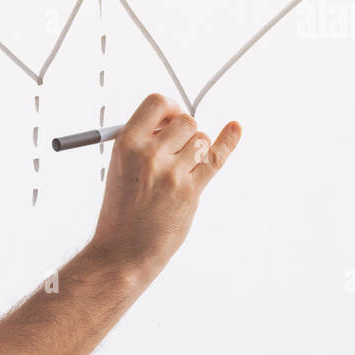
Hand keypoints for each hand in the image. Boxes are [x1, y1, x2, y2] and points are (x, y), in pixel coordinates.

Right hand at [88, 92, 240, 287]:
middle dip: (184, 132)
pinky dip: (228, 141)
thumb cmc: (121, 212)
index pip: (158, 103)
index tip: (170, 118)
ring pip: (201, 140)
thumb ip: (143, 143)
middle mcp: (150, 154)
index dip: (169, 108)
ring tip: (179, 171)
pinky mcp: (191, 191)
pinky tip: (235, 129)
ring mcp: (172, 173)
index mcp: (127, 144)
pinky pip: (216, 158)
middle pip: (186, 121)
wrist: (123, 251)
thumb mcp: (119, 168)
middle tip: (176, 150)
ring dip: (195, 150)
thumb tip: (171, 123)